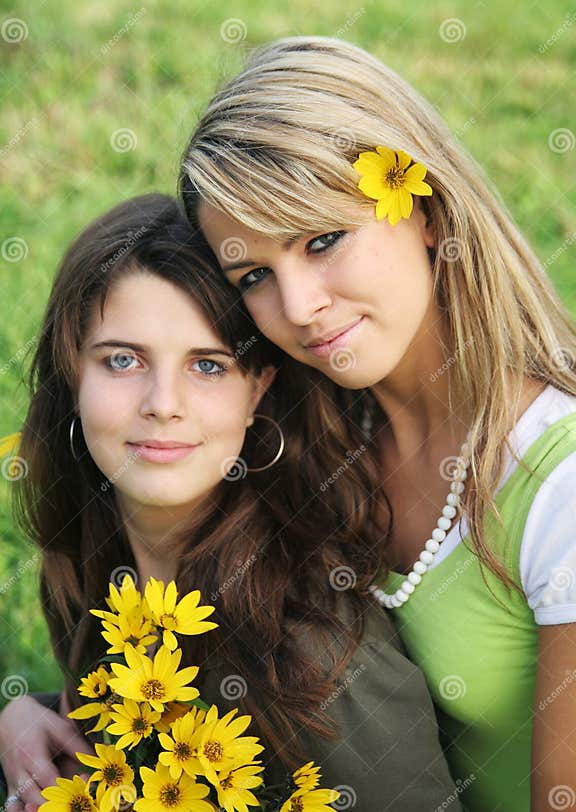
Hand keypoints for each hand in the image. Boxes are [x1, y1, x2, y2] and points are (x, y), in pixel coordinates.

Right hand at [0, 696, 94, 811]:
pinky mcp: (10, 787)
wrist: (11, 717)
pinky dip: (22, 811)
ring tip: (55, 806)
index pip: (47, 779)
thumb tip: (95, 759)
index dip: (66, 787)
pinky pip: (11, 807)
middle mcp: (19, 771)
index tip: (83, 785)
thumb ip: (76, 745)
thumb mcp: (59, 727)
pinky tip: (37, 809)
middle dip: (53, 803)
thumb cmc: (38, 721)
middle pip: (33, 798)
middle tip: (72, 799)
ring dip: (38, 809)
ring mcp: (13, 781)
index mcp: (32, 753)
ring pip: (20, 807)